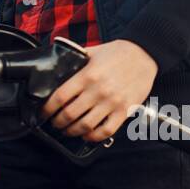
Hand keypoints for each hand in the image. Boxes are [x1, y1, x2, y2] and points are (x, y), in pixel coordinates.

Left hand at [41, 40, 157, 141]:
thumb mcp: (93, 52)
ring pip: (85, 126)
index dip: (48, 109)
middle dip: (58, 122)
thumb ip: (75, 60)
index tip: (44, 112)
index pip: (60, 98)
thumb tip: (57, 66)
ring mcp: (112, 103)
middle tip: (55, 123)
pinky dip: (93, 137)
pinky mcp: (124, 111)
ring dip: (72, 131)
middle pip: (70, 115)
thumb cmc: (118, 53)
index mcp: (88, 75)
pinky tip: (87, 134)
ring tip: (68, 130)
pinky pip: (106, 131)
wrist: (145, 54)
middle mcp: (98, 91)